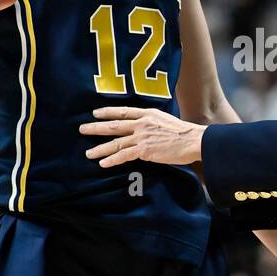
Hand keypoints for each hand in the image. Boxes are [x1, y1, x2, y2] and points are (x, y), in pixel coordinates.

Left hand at [80, 106, 205, 167]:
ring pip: (115, 142)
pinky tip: (103, 164)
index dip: (108, 112)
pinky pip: (123, 155)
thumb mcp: (166, 120)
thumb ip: (154, 123)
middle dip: (96, 127)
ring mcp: (142, 136)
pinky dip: (112, 159)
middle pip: (114, 125)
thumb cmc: (185, 133)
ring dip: (100, 148)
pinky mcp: (144, 150)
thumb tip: (147, 129)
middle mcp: (142, 123)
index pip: (123, 111)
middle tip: (82, 128)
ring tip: (88, 153)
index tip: (96, 113)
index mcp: (148, 114)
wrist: (193, 140)